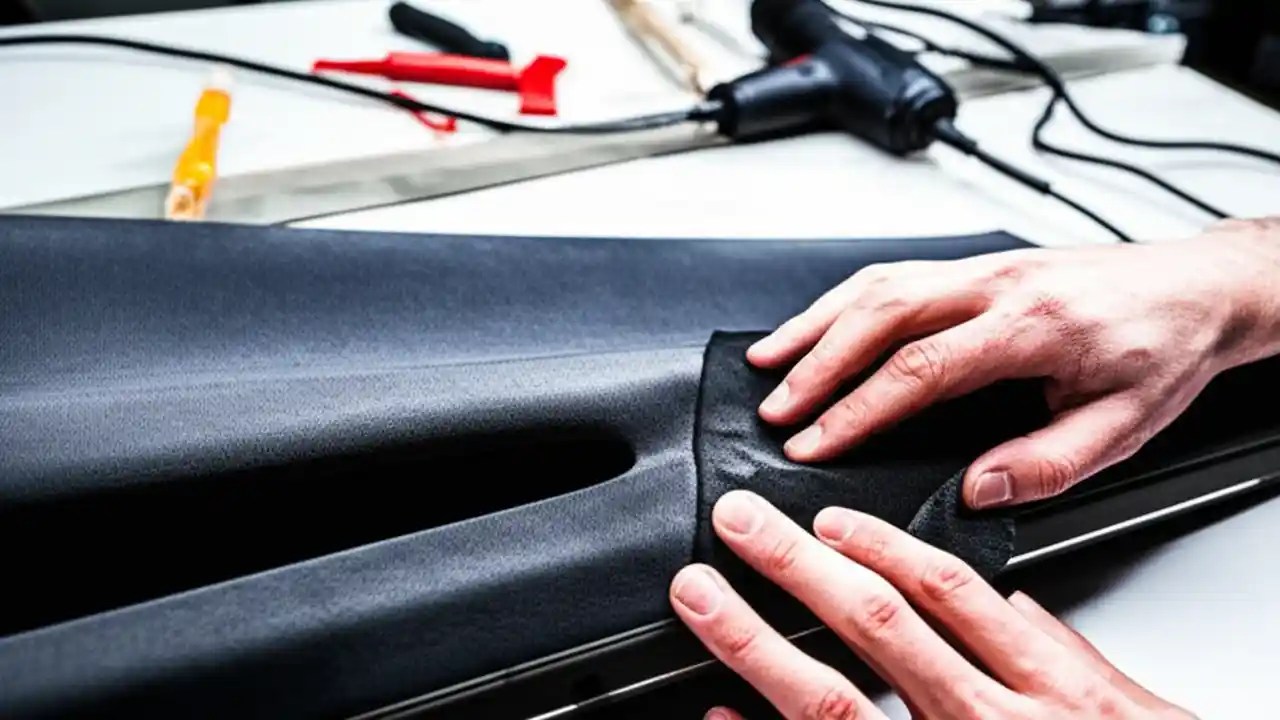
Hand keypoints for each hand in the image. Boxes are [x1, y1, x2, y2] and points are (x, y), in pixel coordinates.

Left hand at [670, 490, 1195, 719]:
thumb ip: (1067, 655)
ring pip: (833, 701)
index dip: (880, 545)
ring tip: (702, 597)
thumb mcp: (1134, 713)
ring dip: (755, 641)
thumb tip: (1017, 607)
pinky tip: (720, 715)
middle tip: (738, 525)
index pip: (949, 594)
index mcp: (1049, 690)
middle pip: (877, 626)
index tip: (826, 519)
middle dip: (796, 566)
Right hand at [747, 218, 1279, 507]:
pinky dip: (843, 302)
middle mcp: (998, 285)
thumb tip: (974, 488)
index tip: (815, 443)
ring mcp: (983, 267)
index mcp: (1033, 326)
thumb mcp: (1123, 428)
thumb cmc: (1163, 351)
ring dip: (816, 323)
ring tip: (770, 362)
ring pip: (878, 284)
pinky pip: (894, 274)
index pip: (920, 369)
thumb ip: (1044, 465)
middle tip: (774, 409)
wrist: (1198, 288)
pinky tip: (817, 327)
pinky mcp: (976, 264)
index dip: (857, 410)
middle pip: (881, 314)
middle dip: (817, 364)